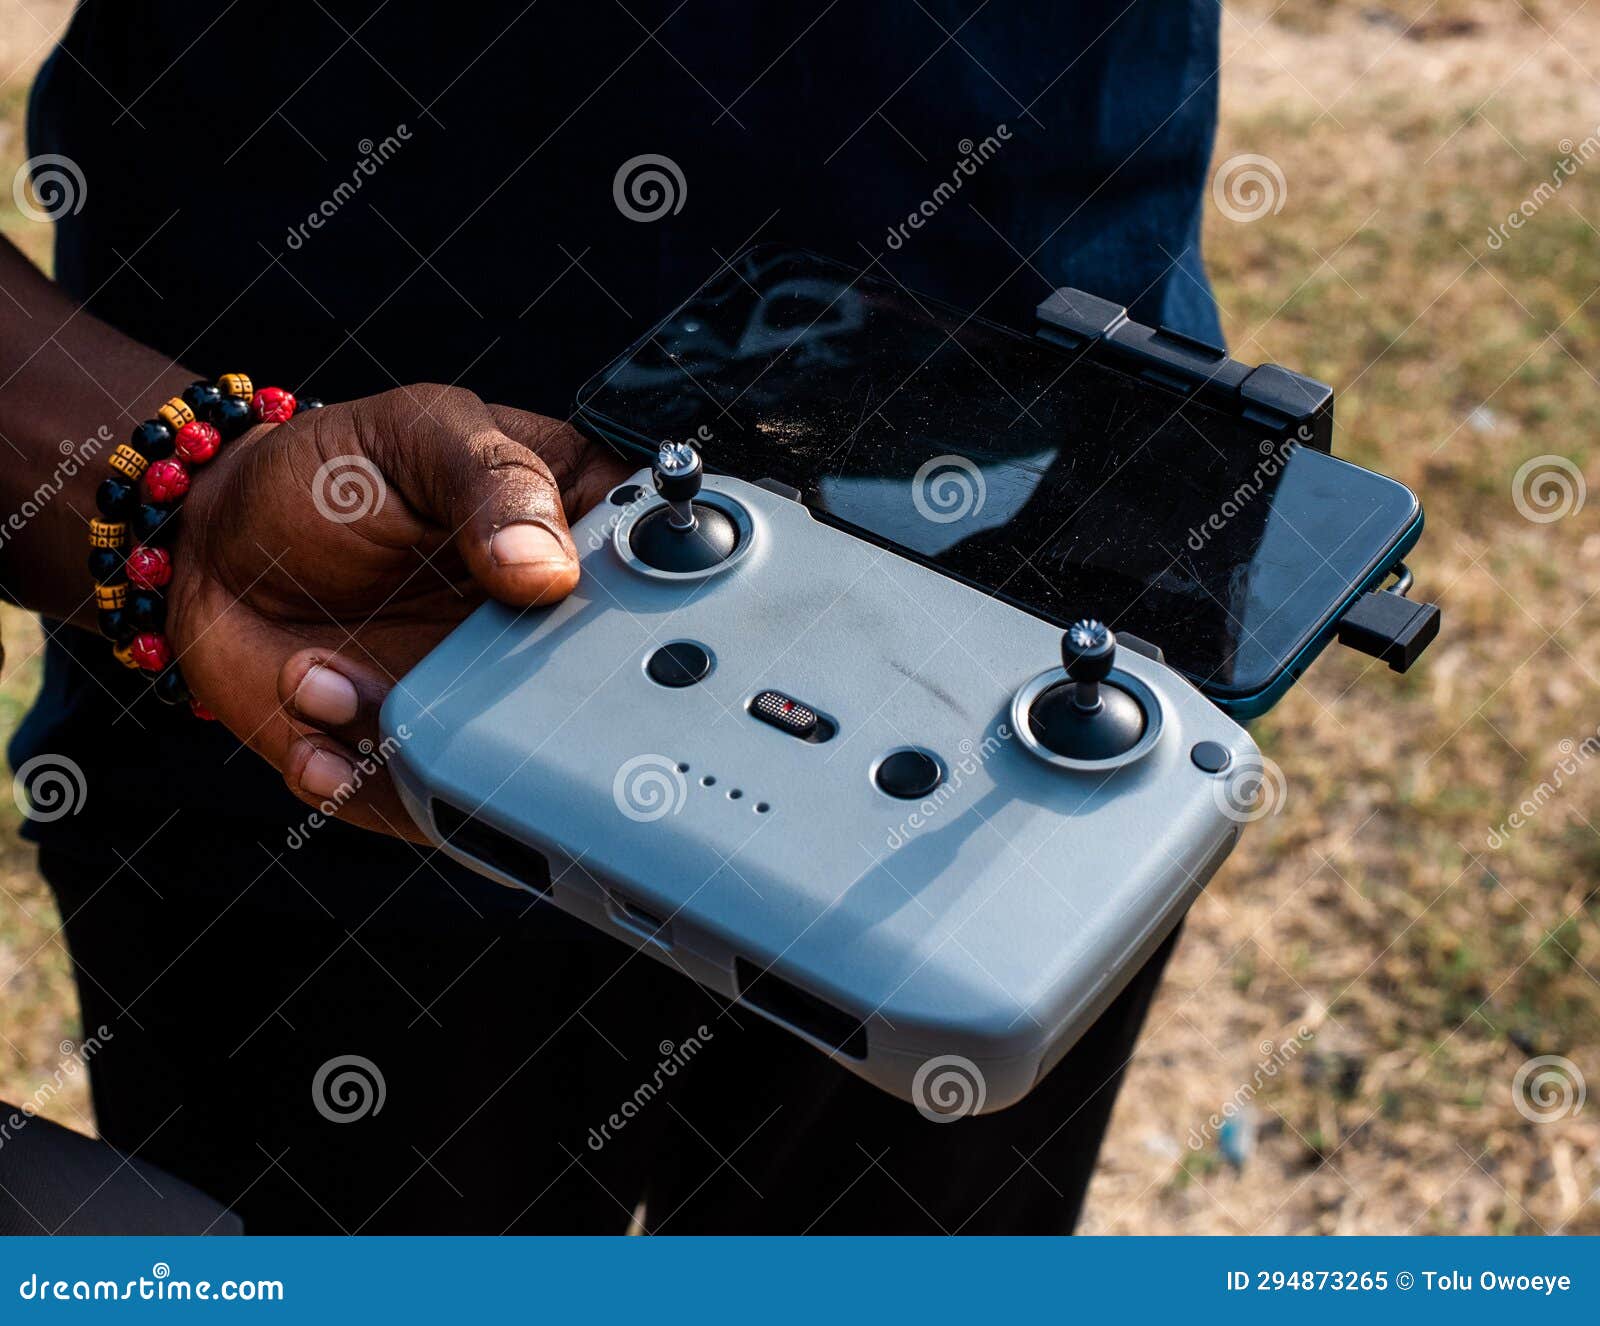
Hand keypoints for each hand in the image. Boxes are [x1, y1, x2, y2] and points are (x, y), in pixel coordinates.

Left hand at [166, 384, 630, 839]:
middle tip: (456, 675)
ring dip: (406, 737)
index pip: (660, 585)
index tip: (575, 607)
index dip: (651, 610)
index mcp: (578, 539)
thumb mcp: (421, 436)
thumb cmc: (329, 476)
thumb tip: (547, 570)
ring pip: (506, 770)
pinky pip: (417, 802)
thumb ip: (493, 484)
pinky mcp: (420, 760)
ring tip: (323, 676)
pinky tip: (311, 704)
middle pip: (602, 702)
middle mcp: (546, 636)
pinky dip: (353, 772)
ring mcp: (487, 704)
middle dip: (529, 708)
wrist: (216, 549)